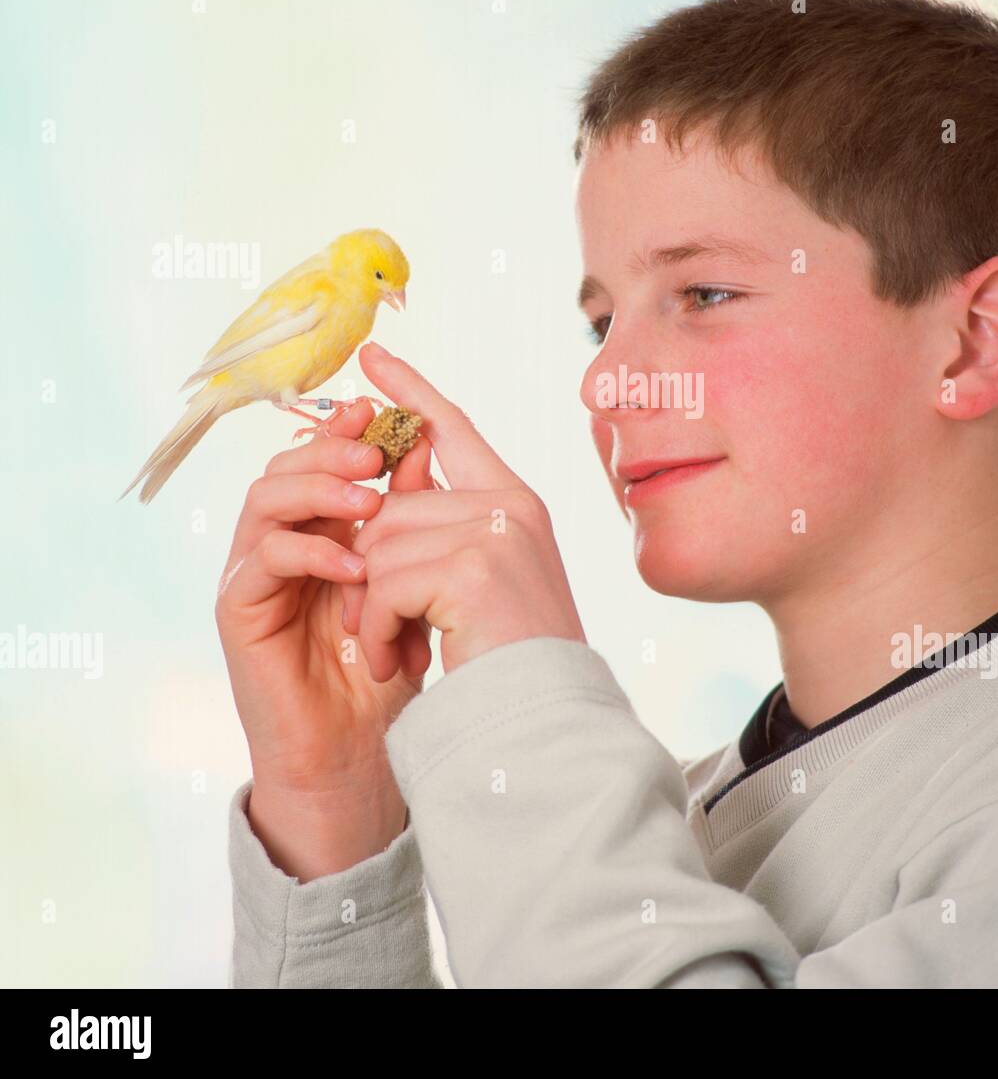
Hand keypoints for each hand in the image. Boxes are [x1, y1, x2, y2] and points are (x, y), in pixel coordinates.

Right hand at [215, 400, 419, 878]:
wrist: (360, 756)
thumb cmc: (392, 668)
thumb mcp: (413, 580)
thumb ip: (413, 517)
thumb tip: (424, 443)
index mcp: (327, 526)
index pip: (327, 455)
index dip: (349, 423)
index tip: (387, 397)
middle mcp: (287, 540)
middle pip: (290, 464)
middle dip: (333, 446)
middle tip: (376, 446)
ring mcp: (258, 573)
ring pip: (267, 498)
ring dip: (319, 489)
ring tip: (371, 499)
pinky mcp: (240, 610)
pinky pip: (262, 559)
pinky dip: (309, 552)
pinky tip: (354, 565)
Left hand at [341, 342, 587, 680]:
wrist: (547, 721)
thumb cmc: (513, 664)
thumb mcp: (480, 586)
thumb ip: (443, 536)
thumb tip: (375, 507)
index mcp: (516, 504)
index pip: (453, 428)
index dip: (411, 389)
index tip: (372, 357)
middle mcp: (512, 506)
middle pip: (391, 506)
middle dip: (367, 571)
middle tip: (374, 630)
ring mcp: (496, 531)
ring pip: (379, 544)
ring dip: (369, 609)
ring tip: (393, 652)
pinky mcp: (474, 566)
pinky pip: (382, 582)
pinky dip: (376, 629)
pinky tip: (398, 660)